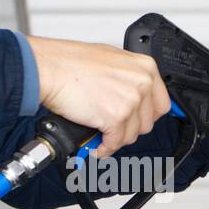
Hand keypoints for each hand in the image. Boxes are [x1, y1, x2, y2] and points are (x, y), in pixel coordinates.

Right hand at [26, 35, 171, 157]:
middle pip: (147, 122)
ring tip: (102, 133)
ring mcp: (130, 101)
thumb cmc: (69, 62)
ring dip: (116, 138)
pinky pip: (115, 143)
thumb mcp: (112, 60)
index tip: (137, 121)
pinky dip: (104, 148)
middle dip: (130, 128)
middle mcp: (142, 83)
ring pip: (132, 135)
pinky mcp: (115, 118)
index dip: (146, 116)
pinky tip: (96, 145)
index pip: (161, 104)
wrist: (47, 67)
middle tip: (114, 126)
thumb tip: (136, 96)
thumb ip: (129, 78)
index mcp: (145, 68)